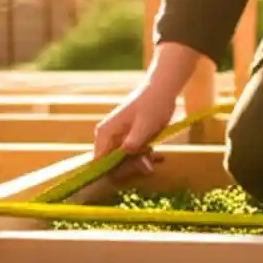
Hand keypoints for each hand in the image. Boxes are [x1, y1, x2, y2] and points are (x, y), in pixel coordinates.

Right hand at [93, 42, 203, 180]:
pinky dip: (144, 156)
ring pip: (125, 160)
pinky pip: (133, 154)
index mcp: (105, 133)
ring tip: (154, 157)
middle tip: (148, 165)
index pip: (100, 161)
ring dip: (140, 162)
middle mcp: (108, 137)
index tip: (132, 171)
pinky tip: (156, 155)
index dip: (115, 171)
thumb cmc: (152, 106)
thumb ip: (134, 141)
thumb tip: (124, 154)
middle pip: (113, 163)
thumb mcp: (144, 125)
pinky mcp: (129, 139)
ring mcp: (118, 138)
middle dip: (132, 167)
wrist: (162, 91)